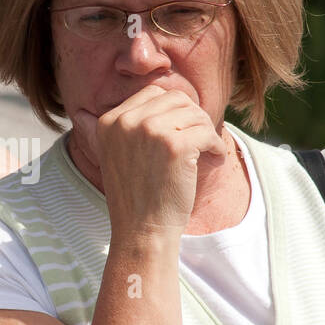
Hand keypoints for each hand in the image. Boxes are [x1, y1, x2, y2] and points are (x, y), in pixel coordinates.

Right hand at [70, 85, 227, 237]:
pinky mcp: (174, 145)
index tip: (181, 135)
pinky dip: (216, 147)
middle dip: (194, 120)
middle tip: (200, 144)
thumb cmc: (136, 196)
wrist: (141, 231)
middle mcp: (126, 121)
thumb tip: (109, 103)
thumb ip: (121, 128)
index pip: (153, 94)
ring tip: (207, 154)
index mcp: (110, 121)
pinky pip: (208, 132)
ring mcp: (150, 130)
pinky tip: (213, 161)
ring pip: (195, 113)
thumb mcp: (114, 156)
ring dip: (206, 133)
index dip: (175, 112)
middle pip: (177, 99)